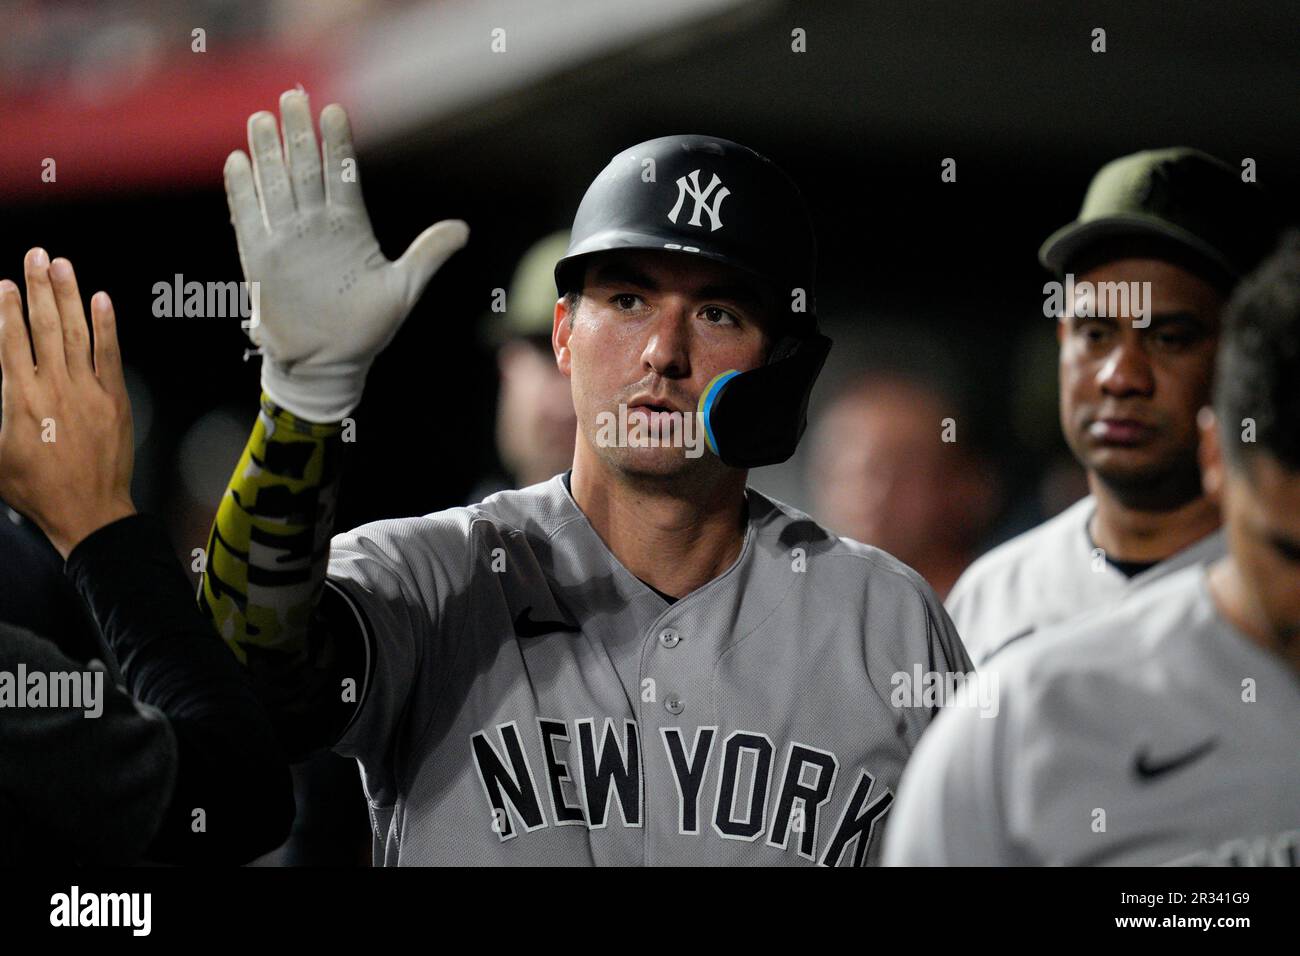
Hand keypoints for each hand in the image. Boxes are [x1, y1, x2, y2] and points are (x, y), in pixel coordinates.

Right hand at [0, 249, 134, 558]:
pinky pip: (110, 354)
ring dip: (69, 295)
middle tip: (35, 256)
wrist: (85, 511)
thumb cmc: (37, 489)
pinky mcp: (115, 399)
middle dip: (38, 287)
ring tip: (62, 265)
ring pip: (75, 332)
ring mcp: (87, 390)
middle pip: (43, 325)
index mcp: (19, 397)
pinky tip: (101, 301)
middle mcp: (53, 386)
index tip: (6, 285)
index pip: (11, 340)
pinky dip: (106, 326)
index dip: (9, 309)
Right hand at [224, 89, 469, 421]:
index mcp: (350, 228)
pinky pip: (249, 219)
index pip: (342, 176)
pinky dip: (243, 192)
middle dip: (299, 134)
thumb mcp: (404, 288)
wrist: (330, 364)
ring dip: (268, 153)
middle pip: (305, 171)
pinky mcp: (261, 260)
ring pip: (276, 187)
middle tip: (293, 96)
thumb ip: (428, 254)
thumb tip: (463, 229)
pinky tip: (238, 161)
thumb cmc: (367, 328)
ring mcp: (288, 240)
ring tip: (263, 117)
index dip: (338, 145)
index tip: (335, 111)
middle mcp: (316, 227)